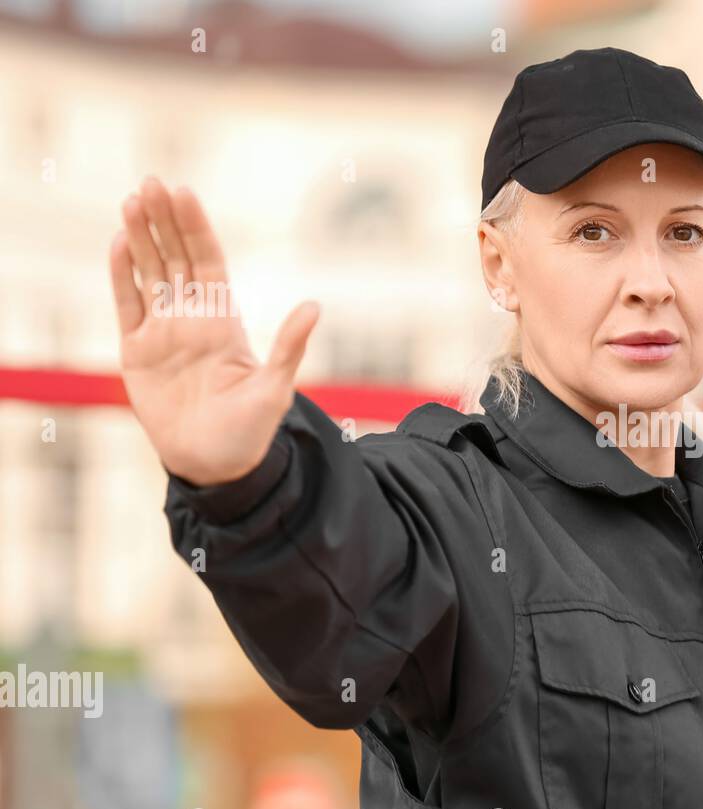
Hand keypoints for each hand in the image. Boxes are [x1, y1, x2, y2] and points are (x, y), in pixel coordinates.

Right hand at [109, 175, 319, 485]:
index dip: (196, 228)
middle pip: (175, 258)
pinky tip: (119, 243)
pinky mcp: (137, 352)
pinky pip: (127, 304)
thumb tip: (315, 306)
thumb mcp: (275, 388)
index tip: (184, 193)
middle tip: (150, 182)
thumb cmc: (251, 430)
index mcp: (224, 321)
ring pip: (149, 273)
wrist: (215, 466)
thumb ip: (289, 346)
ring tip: (131, 199)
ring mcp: (163, 333)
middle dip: (164, 221)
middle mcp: (193, 319)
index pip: (208, 262)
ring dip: (141, 237)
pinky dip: (121, 275)